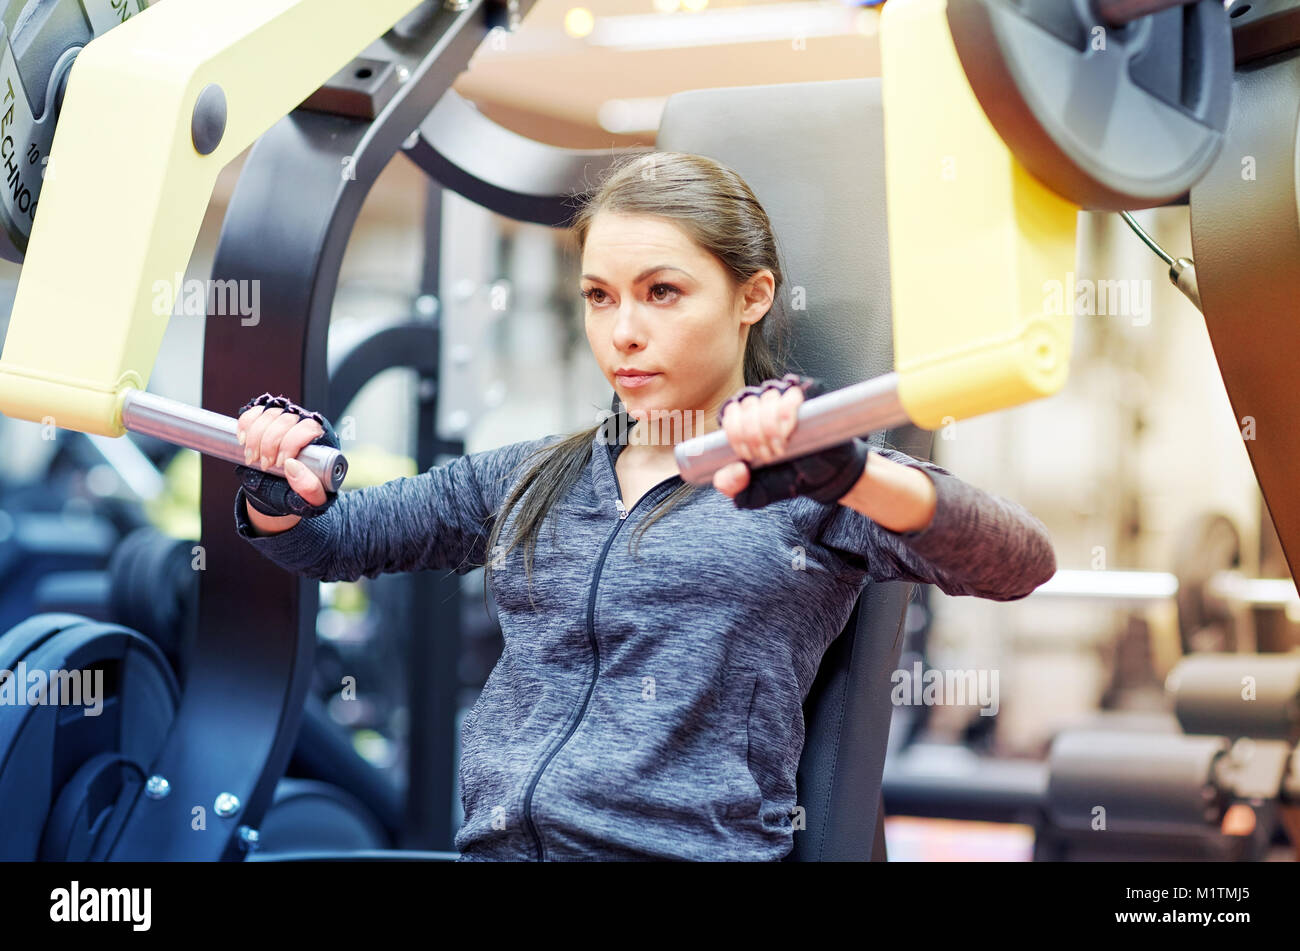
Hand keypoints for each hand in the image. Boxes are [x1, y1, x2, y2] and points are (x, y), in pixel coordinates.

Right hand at [234, 393, 337, 519]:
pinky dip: (246, 424)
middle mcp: (304, 423)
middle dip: (269, 443)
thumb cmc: (305, 493)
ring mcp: (285, 419)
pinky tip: (242, 440)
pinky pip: (255, 412)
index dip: (290, 443)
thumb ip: (309, 487)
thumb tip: (292, 465)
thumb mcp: (313, 498)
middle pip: (286, 419)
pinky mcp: (267, 420)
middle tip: (264, 465)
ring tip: (252, 458)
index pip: (308, 427)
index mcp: (322, 439)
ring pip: (269, 413)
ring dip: (255, 436)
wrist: (285, 492)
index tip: (280, 464)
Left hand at [712, 374, 868, 508]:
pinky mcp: (809, 394)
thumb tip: (735, 470)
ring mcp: (785, 396)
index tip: (747, 456)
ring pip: (766, 397)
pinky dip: (785, 414)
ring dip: (769, 427)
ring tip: (780, 449)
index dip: (734, 433)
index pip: (729, 411)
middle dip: (753, 435)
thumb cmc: (787, 477)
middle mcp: (763, 402)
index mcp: (744, 418)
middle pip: (746, 404)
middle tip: (767, 457)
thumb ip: (732, 486)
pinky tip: (788, 433)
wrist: (823, 479)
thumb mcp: (753, 490)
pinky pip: (791, 393)